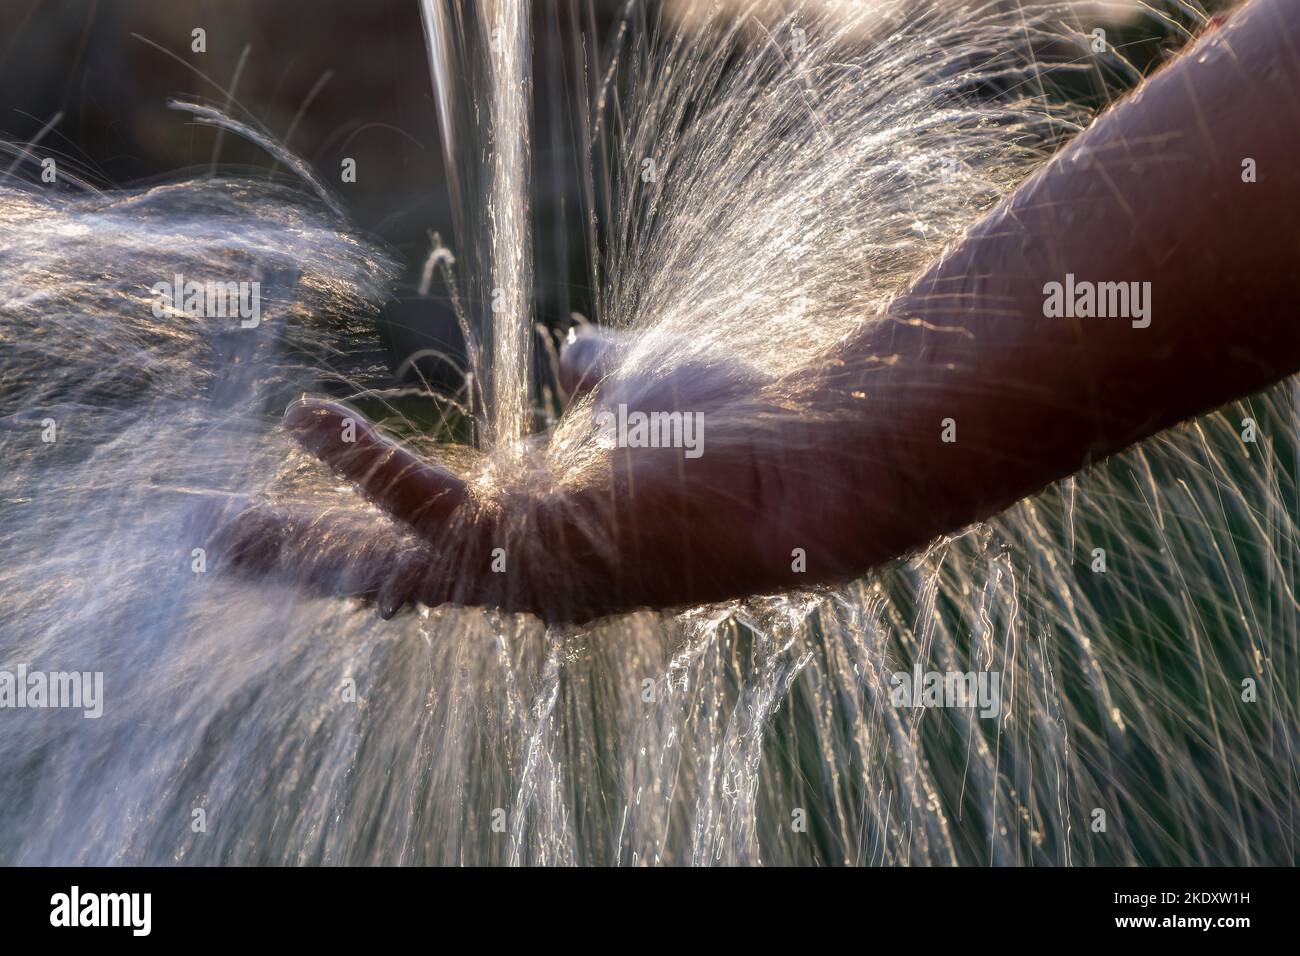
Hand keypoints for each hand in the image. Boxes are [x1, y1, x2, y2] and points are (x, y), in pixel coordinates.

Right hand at [211, 328, 883, 622]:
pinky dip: (364, 466)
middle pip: (393, 577)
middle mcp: (535, 578)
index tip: (333, 546)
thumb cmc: (740, 425)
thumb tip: (573, 350)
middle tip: (222, 550)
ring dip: (295, 548)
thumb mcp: (648, 387)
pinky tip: (307, 421)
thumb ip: (602, 374)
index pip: (444, 545)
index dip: (381, 531)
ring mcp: (535, 572)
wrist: (810, 464)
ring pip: (385, 568)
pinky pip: (429, 509)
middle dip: (304, 566)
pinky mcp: (540, 545)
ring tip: (211, 530)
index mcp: (554, 541)